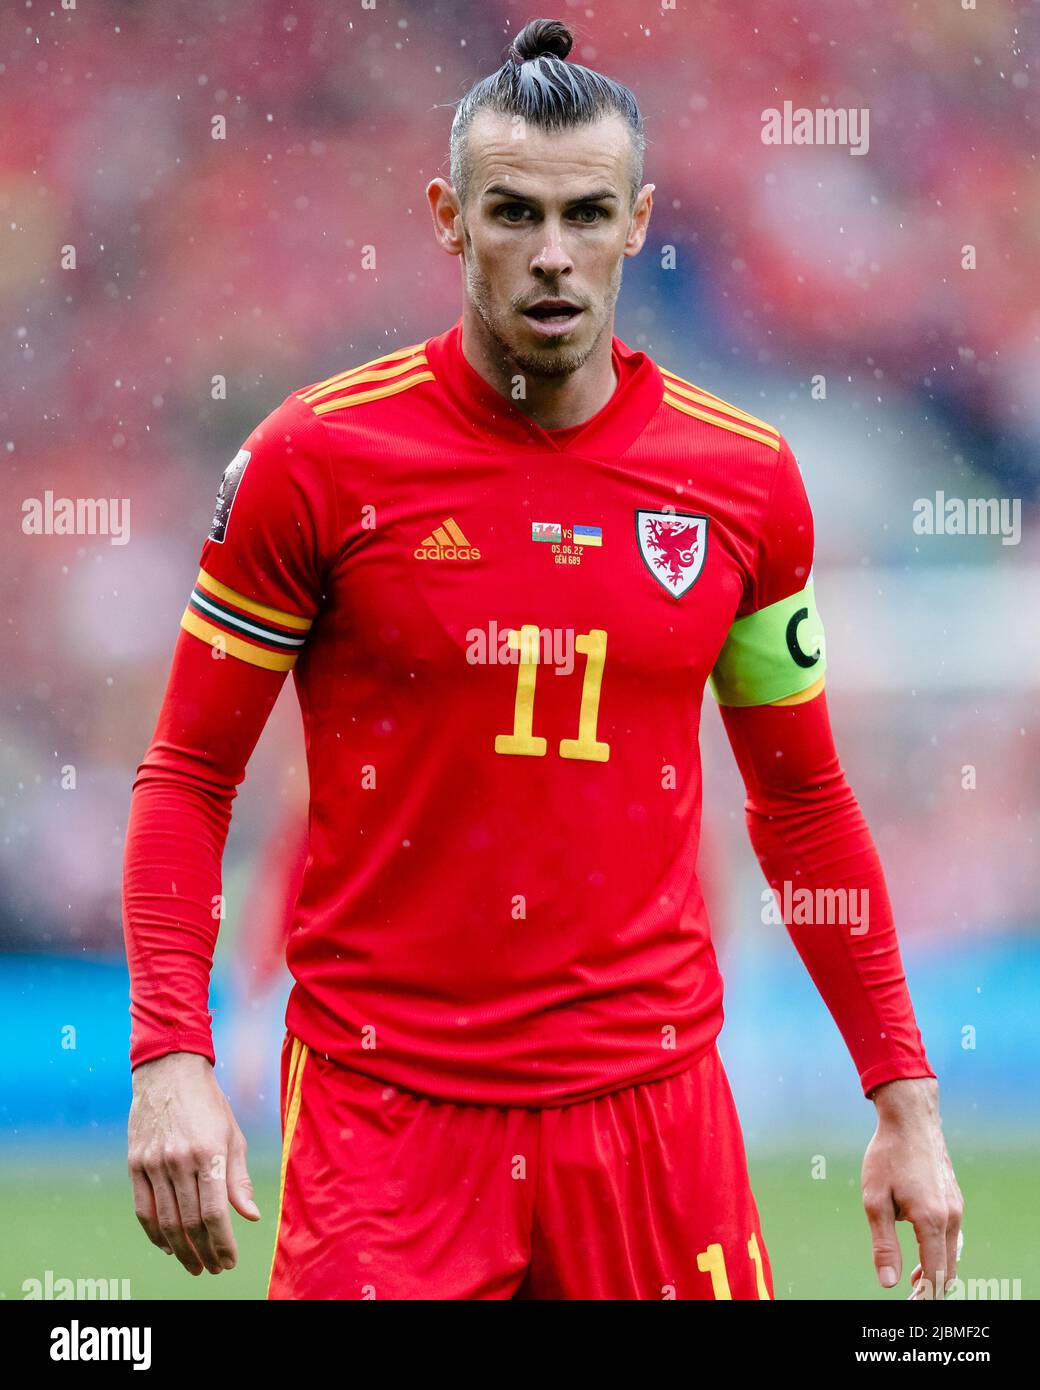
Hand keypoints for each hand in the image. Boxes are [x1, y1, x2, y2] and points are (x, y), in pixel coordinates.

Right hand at [128, 1051, 259, 1274]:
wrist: (169, 1072)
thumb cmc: (209, 1104)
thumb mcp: (232, 1134)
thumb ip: (239, 1178)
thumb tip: (251, 1217)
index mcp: (209, 1153)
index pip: (215, 1213)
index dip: (222, 1243)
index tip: (230, 1261)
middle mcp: (179, 1160)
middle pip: (189, 1223)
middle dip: (204, 1252)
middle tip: (214, 1269)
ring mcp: (154, 1163)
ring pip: (165, 1221)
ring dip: (180, 1250)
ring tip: (194, 1266)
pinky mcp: (135, 1163)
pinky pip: (142, 1209)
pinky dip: (154, 1233)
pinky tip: (167, 1246)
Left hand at [861, 1077, 963, 1298]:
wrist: (910, 1119)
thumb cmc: (887, 1157)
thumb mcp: (875, 1201)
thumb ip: (884, 1244)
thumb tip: (888, 1282)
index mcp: (931, 1221)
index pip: (935, 1274)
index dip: (925, 1295)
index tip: (910, 1303)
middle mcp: (951, 1217)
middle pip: (949, 1267)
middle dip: (932, 1287)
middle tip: (912, 1296)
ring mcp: (956, 1206)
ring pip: (952, 1251)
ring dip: (937, 1268)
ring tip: (915, 1279)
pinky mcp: (955, 1197)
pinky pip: (952, 1233)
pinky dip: (940, 1248)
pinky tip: (924, 1247)